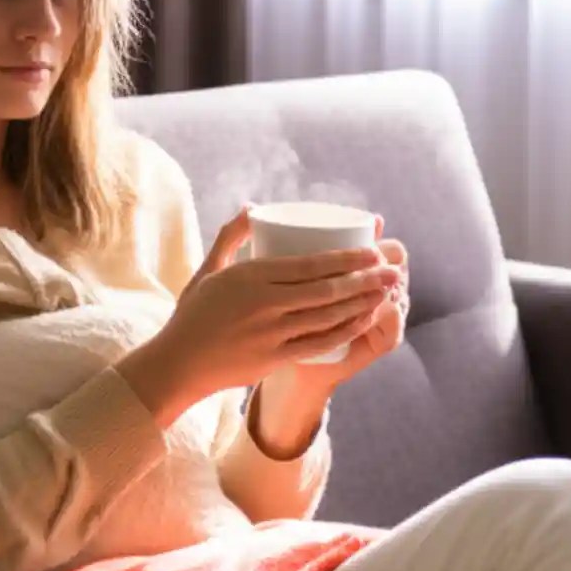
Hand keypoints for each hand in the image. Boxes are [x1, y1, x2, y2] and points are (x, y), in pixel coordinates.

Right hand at [119, 205, 401, 422]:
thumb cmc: (194, 313)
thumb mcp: (209, 269)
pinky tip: (364, 321)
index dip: (346, 259)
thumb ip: (231, 236)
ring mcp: (270, 334)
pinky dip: (345, 331)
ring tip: (388, 292)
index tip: (372, 251)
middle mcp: (262, 304)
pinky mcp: (274, 358)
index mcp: (249, 276)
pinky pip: (319, 343)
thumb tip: (253, 206)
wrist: (178, 364)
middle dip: (365, 279)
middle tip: (392, 270)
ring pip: (327, 317)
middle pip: (326, 290)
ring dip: (362, 304)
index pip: (308, 265)